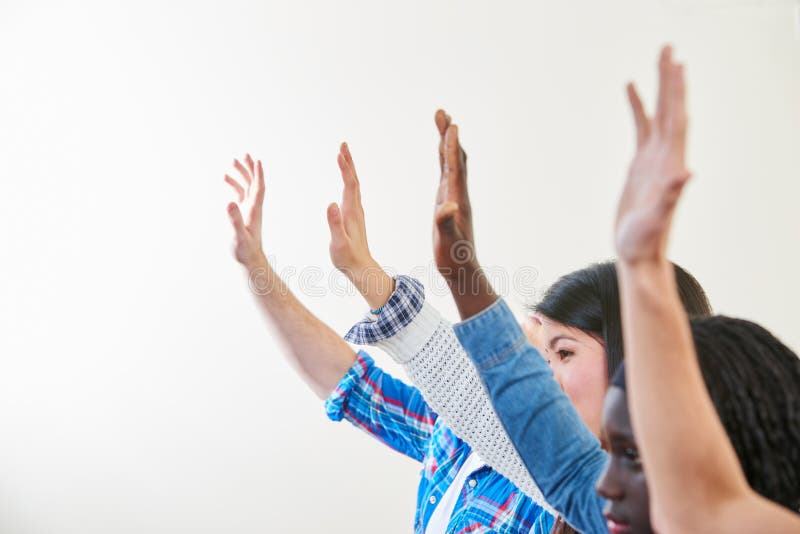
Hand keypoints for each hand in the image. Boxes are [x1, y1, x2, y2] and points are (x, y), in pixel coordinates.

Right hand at [224, 154, 265, 268]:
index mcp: (255, 210)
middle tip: (244, 154)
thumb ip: (234, 220)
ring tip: (233, 161)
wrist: (249, 259)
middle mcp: (253, 207)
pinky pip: (240, 194)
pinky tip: (226, 178)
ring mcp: (248, 209)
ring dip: (242, 174)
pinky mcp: (243, 212)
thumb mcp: (238, 235)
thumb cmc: (245, 250)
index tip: (257, 161)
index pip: (259, 188)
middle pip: (254, 183)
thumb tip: (229, 202)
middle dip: (250, 168)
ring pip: (247, 187)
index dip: (258, 174)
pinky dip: (234, 184)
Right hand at [326, 143, 393, 309]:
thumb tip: (331, 204)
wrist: (360, 268)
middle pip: (353, 180)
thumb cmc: (347, 258)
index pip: (350, 184)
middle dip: (348, 162)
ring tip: (342, 155)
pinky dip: (348, 180)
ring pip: (353, 185)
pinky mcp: (354, 216)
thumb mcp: (338, 243)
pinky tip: (345, 179)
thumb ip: (335, 224)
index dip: (345, 168)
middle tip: (343, 145)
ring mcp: (356, 212)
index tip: (340, 152)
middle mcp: (356, 209)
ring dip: (349, 169)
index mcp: (351, 212)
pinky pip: (351, 192)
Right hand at [432, 109, 496, 318]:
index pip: (454, 168)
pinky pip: (447, 174)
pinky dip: (444, 159)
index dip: (451, 147)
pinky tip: (440, 155)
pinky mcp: (449, 203)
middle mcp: (458, 195)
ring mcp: (454, 198)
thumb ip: (446, 224)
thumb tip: (448, 207)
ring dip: (446, 143)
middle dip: (448, 136)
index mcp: (457, 201)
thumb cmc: (453, 258)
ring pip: (451, 164)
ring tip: (442, 124)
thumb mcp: (448, 242)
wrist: (461, 269)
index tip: (450, 124)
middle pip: (455, 158)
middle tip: (441, 113)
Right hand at [615, 46, 690, 263]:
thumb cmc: (645, 242)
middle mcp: (667, 157)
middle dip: (670, 78)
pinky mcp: (640, 166)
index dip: (677, 92)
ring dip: (660, 86)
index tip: (675, 63)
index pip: (677, 119)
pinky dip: (637, 107)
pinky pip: (641, 128)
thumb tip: (686, 175)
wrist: (639, 256)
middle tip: (668, 47)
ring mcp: (654, 160)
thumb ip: (671, 197)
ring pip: (660, 114)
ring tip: (660, 57)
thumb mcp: (655, 221)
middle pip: (672, 109)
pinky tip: (630, 90)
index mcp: (671, 164)